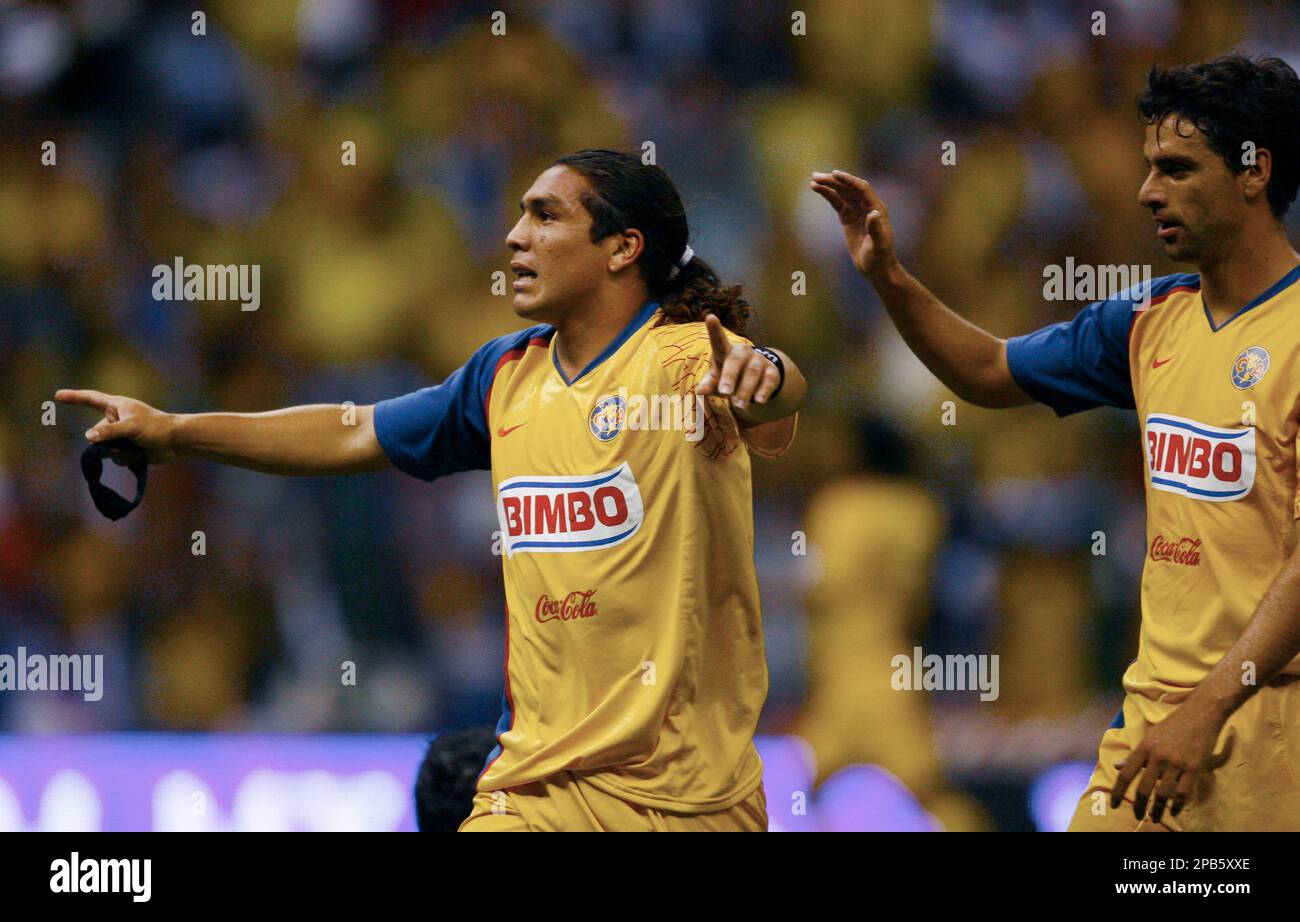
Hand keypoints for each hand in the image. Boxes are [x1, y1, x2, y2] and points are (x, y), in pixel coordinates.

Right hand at [55, 389, 177, 463]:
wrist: (176, 442)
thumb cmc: (156, 427)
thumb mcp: (131, 427)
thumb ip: (109, 432)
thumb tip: (89, 437)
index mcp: (116, 406)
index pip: (91, 399)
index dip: (74, 397)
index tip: (58, 395)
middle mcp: (115, 420)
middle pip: (97, 433)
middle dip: (107, 441)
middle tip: (128, 439)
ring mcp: (120, 436)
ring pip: (105, 449)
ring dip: (118, 451)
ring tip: (136, 447)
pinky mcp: (126, 449)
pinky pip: (115, 457)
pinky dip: (125, 458)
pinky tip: (139, 455)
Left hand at [696, 313, 780, 411]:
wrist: (756, 378)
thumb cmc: (729, 376)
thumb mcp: (716, 379)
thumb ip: (708, 383)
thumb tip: (699, 391)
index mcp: (725, 351)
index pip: (718, 340)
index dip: (714, 329)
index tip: (710, 317)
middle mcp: (742, 353)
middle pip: (735, 361)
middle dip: (729, 377)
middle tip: (724, 392)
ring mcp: (758, 360)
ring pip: (752, 373)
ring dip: (745, 390)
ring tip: (739, 406)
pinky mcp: (772, 371)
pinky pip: (769, 380)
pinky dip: (764, 391)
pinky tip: (759, 401)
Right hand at [810, 169, 897, 280]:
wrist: (877, 268)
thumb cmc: (880, 258)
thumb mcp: (878, 245)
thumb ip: (876, 229)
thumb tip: (874, 213)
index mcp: (877, 208)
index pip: (861, 188)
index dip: (848, 180)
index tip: (834, 174)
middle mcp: (867, 206)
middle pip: (849, 188)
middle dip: (834, 181)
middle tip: (816, 176)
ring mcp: (857, 211)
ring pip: (842, 194)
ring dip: (829, 186)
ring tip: (813, 181)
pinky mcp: (848, 218)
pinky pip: (837, 203)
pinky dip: (828, 196)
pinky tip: (818, 190)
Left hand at [1110, 698, 1233, 825]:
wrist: (1201, 712)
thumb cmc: (1174, 724)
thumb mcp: (1151, 736)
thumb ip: (1136, 754)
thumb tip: (1118, 767)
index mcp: (1144, 747)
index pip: (1126, 773)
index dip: (1118, 790)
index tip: (1113, 804)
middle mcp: (1157, 756)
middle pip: (1143, 788)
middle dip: (1138, 805)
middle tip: (1137, 816)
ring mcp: (1176, 763)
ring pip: (1163, 794)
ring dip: (1158, 809)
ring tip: (1154, 817)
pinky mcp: (1194, 768)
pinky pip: (1183, 793)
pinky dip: (1177, 805)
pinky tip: (1174, 811)